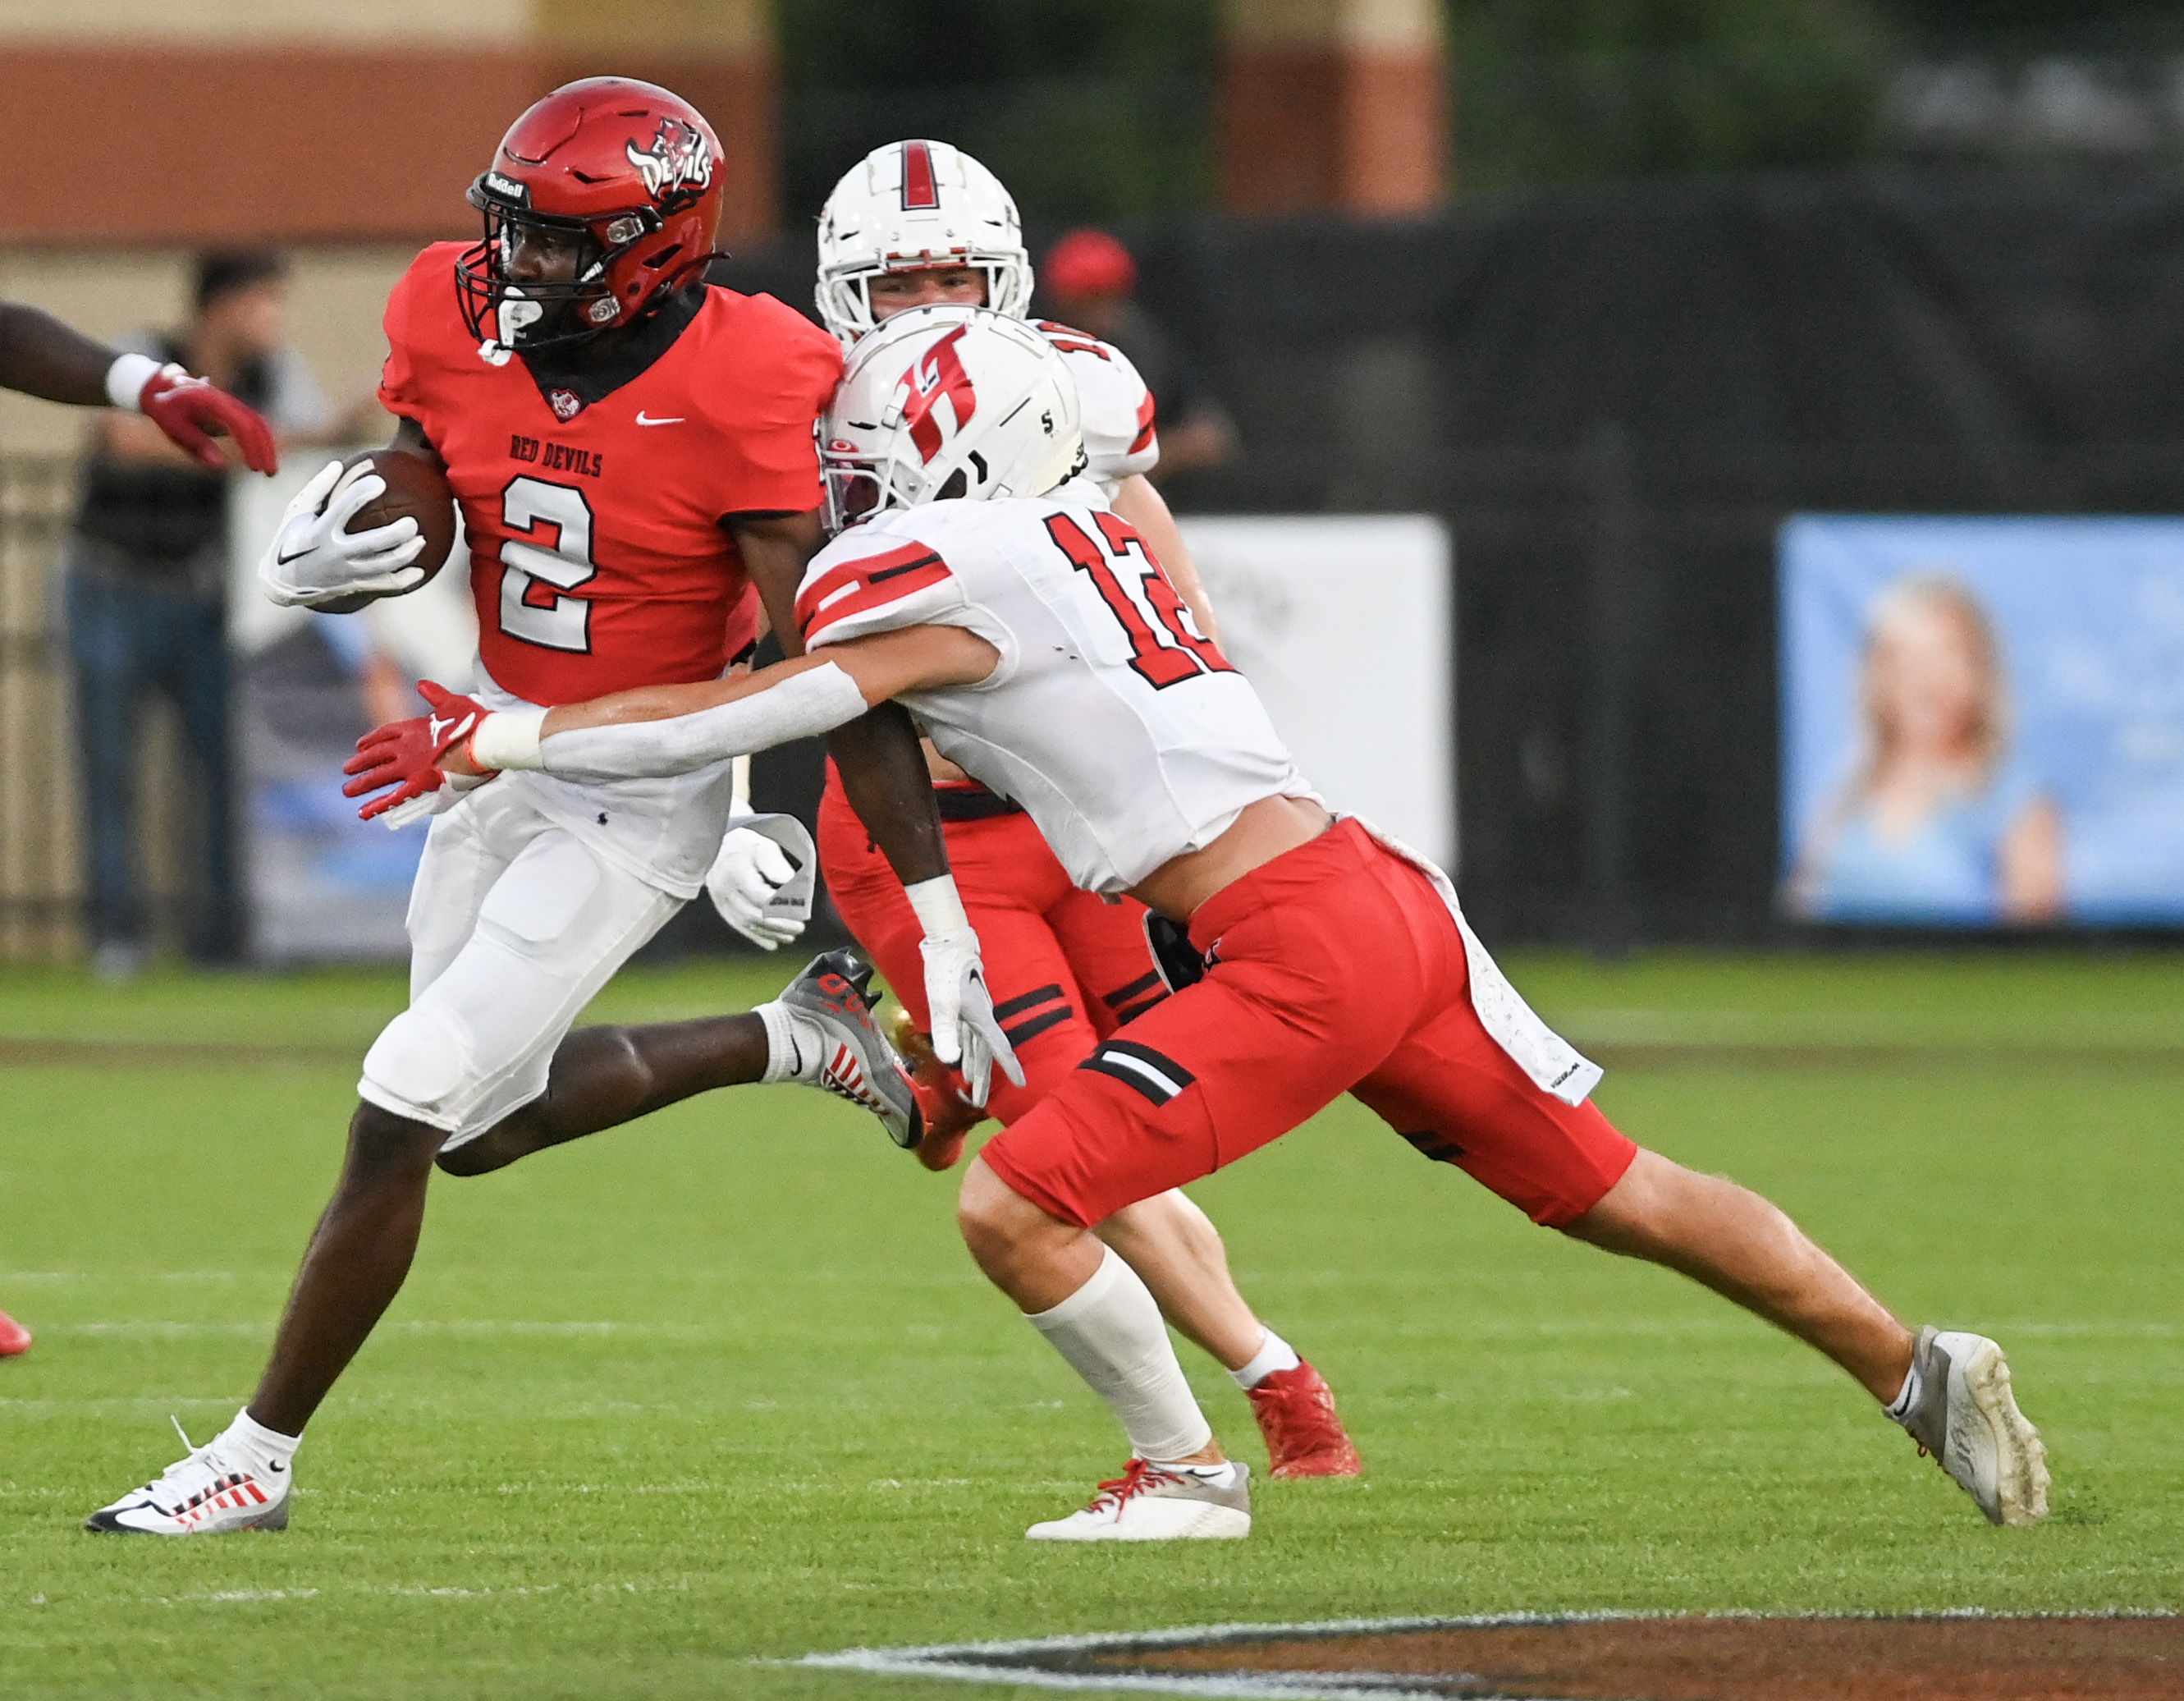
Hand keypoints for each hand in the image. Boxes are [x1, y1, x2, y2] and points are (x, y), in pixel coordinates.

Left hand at [138, 364, 277, 474]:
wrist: (163, 389)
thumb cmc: (167, 409)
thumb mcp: (174, 427)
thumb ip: (197, 444)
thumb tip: (220, 466)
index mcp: (213, 403)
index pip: (242, 426)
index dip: (252, 448)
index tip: (255, 468)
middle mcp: (227, 401)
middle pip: (257, 424)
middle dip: (267, 449)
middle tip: (270, 474)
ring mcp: (232, 405)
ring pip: (259, 424)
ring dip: (267, 447)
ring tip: (270, 471)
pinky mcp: (234, 411)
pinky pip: (254, 426)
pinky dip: (261, 442)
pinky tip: (262, 459)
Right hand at [259, 458, 427, 609]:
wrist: (284, 582)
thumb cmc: (292, 538)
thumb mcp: (297, 512)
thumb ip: (317, 488)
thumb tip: (339, 464)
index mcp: (319, 532)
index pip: (343, 509)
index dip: (362, 494)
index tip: (380, 482)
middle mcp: (334, 553)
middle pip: (372, 543)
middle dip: (396, 533)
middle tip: (413, 522)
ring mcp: (346, 572)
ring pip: (383, 565)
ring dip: (406, 554)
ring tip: (421, 540)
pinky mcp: (354, 585)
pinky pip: (384, 585)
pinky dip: (404, 579)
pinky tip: (420, 570)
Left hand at [343, 681, 488, 821]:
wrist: (487, 742)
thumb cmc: (476, 722)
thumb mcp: (453, 702)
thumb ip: (435, 695)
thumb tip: (422, 684)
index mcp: (414, 727)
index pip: (385, 734)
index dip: (371, 740)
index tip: (360, 746)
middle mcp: (406, 747)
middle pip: (376, 756)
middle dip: (360, 763)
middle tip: (347, 770)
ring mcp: (411, 767)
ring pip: (378, 776)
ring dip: (361, 784)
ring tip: (347, 791)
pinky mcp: (420, 785)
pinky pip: (393, 797)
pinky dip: (377, 806)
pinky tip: (363, 813)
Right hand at [705, 815, 815, 948]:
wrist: (718, 843)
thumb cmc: (745, 843)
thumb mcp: (762, 845)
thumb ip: (774, 863)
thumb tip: (788, 881)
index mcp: (735, 869)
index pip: (759, 895)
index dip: (780, 906)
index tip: (799, 910)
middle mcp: (724, 886)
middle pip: (753, 913)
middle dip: (779, 924)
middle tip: (799, 927)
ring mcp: (720, 898)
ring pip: (746, 923)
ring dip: (770, 933)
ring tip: (790, 936)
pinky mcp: (721, 906)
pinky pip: (738, 925)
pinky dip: (756, 936)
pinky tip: (772, 943)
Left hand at [919, 925, 1024, 1107]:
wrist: (948, 945)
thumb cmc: (948, 972)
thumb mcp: (943, 1004)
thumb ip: (947, 1032)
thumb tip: (952, 1061)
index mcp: (981, 1018)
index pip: (999, 1048)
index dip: (1010, 1067)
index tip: (1022, 1084)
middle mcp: (980, 1018)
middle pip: (985, 1054)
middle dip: (984, 1079)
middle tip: (981, 1103)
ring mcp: (972, 1014)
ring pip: (975, 1047)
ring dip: (974, 1067)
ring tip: (971, 1088)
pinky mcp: (961, 1009)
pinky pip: (966, 1036)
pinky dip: (964, 1051)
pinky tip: (959, 1060)